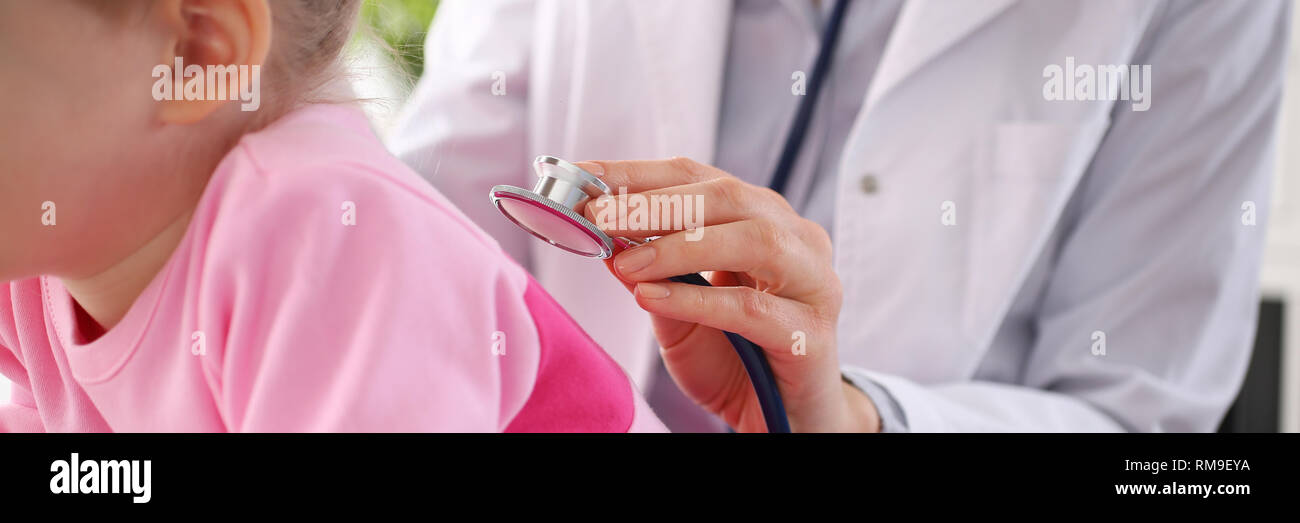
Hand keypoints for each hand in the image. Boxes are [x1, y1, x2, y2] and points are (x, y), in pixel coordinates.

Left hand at [577, 158, 879, 432]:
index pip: (697, 178)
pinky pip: (751, 308)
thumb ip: (650, 274)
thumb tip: (603, 236)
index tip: (584, 177)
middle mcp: (796, 238)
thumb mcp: (677, 312)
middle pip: (727, 198)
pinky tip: (652, 298)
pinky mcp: (811, 334)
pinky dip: (697, 299)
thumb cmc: (735, 357)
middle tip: (598, 216)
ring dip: (679, 246)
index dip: (638, 174)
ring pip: (751, 241)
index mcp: (762, 218)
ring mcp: (813, 283)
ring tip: (626, 262)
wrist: (783, 418)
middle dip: (655, 204)